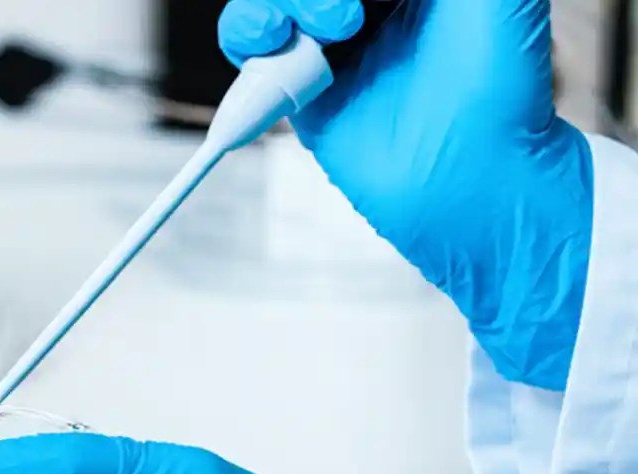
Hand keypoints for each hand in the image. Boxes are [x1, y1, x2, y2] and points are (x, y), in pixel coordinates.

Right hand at [219, 0, 592, 390]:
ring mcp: (329, 36)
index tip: (361, 1)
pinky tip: (278, 58)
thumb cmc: (499, 92)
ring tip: (323, 38)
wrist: (469, 184)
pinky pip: (249, 43)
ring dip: (273, 6)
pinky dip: (247, 39)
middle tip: (346, 17)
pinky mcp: (298, 81)